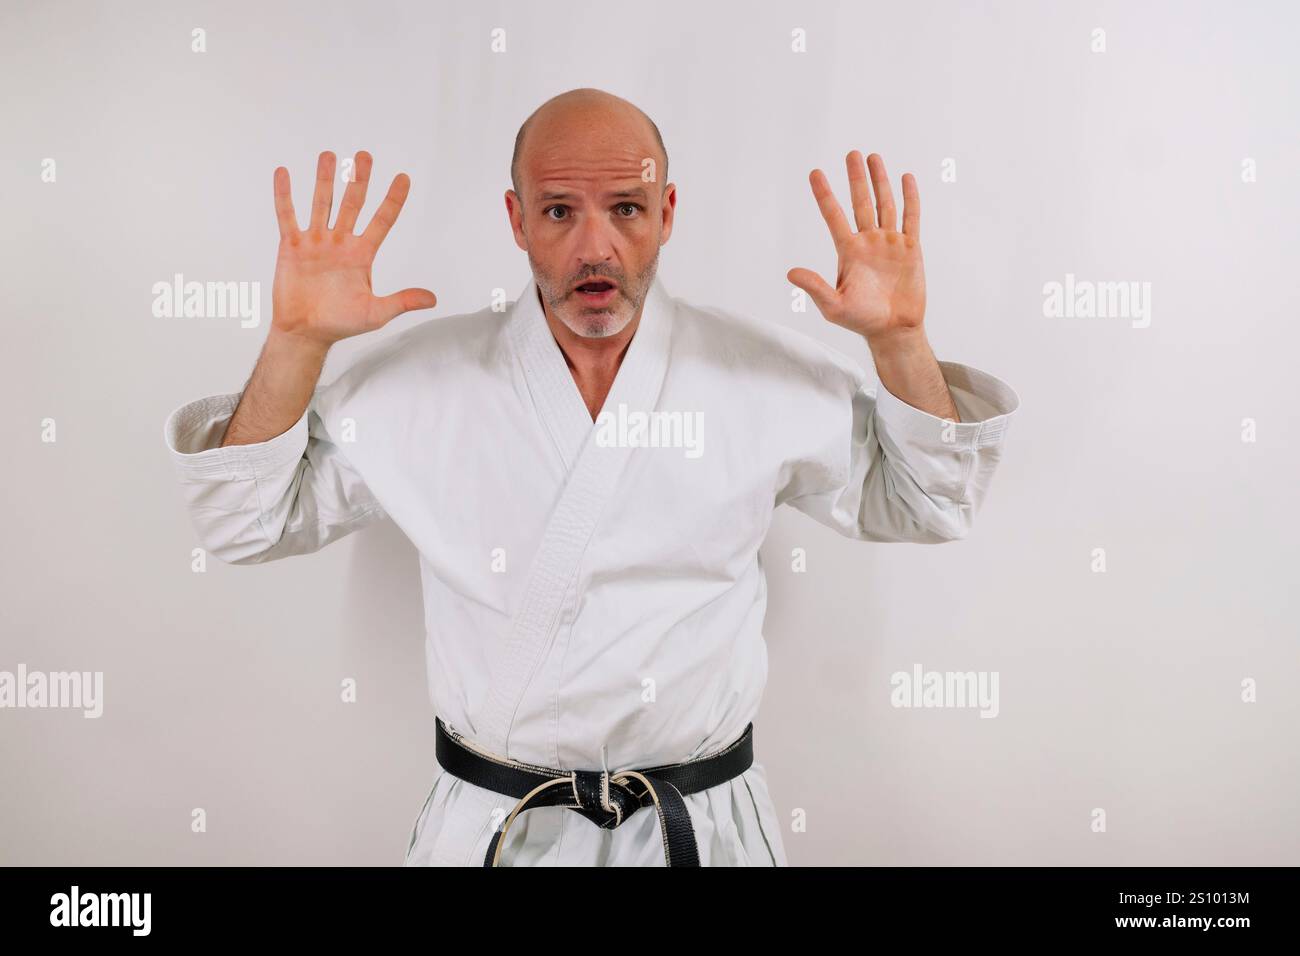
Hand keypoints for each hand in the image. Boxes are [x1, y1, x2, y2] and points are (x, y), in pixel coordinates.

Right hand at [271, 150, 435, 346]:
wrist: (305, 332)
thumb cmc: (341, 323)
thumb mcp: (376, 313)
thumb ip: (402, 301)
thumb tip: (432, 299)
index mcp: (362, 254)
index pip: (382, 220)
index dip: (392, 200)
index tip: (403, 178)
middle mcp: (341, 242)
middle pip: (352, 204)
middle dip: (359, 180)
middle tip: (365, 156)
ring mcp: (316, 241)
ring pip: (322, 203)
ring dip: (325, 180)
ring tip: (329, 155)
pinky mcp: (292, 246)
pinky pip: (287, 216)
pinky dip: (284, 195)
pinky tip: (284, 173)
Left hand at [788, 151, 924, 345]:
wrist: (894, 329)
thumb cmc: (861, 319)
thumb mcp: (833, 305)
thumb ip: (815, 287)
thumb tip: (790, 273)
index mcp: (848, 251)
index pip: (834, 216)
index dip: (824, 195)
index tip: (814, 173)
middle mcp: (868, 241)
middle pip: (860, 202)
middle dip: (856, 178)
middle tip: (851, 154)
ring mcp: (890, 242)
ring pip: (884, 204)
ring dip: (879, 181)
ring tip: (873, 157)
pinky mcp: (911, 247)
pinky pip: (911, 217)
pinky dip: (910, 198)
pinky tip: (905, 178)